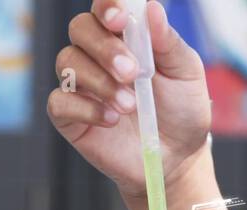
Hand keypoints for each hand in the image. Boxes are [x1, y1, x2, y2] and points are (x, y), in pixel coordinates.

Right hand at [47, 0, 212, 198]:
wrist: (177, 157)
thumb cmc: (182, 110)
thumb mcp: (186, 74)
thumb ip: (168, 42)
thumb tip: (153, 7)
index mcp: (125, 36)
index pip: (104, 8)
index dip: (107, 6)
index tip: (120, 19)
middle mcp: (97, 54)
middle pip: (81, 29)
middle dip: (104, 47)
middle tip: (131, 72)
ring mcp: (82, 84)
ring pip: (68, 63)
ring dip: (100, 82)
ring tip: (130, 105)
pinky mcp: (70, 115)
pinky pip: (60, 101)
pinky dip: (86, 109)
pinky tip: (111, 120)